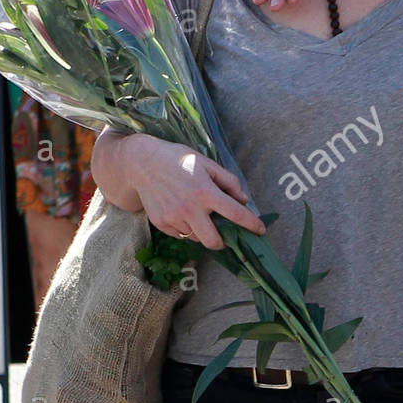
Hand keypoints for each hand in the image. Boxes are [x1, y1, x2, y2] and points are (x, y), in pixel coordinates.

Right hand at [122, 134, 265, 249]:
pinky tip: (181, 211)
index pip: (236, 214)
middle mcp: (190, 209)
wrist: (142, 163)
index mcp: (206, 192)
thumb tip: (243, 201)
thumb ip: (229, 182)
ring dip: (202, 231)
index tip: (260, 230)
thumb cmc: (178, 160)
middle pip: (214, 241)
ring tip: (196, 213)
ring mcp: (174, 218)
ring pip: (196, 238)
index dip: (251, 224)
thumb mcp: (207, 164)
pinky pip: (181, 235)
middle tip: (225, 235)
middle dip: (223, 242)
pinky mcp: (161, 223)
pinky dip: (186, 228)